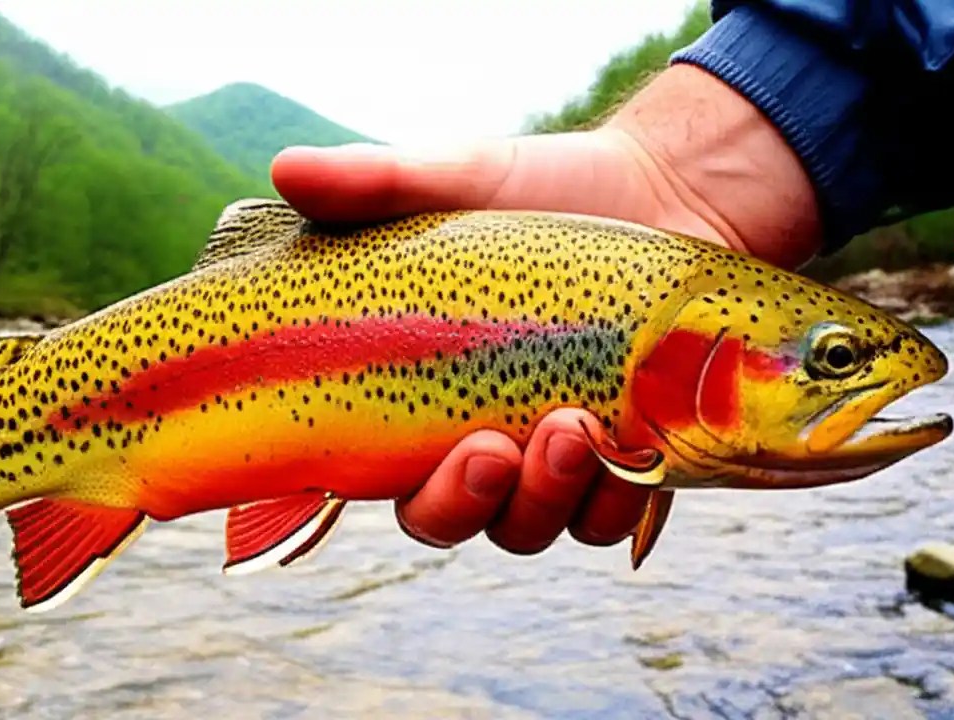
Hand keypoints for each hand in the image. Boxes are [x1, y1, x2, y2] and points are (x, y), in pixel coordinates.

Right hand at [271, 64, 820, 553]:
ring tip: (579, 424)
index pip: (391, 480)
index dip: (421, 491)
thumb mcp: (464, 176)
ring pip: (532, 526)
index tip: (463, 447)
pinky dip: (620, 497)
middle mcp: (479, 438)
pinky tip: (636, 451)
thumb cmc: (549, 190)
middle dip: (475, 500)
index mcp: (423, 391)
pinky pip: (611, 517)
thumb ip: (377, 182)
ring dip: (551, 497)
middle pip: (455, 519)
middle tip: (503, 445)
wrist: (669, 191)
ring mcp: (552, 459)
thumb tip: (285, 168)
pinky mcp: (626, 459)